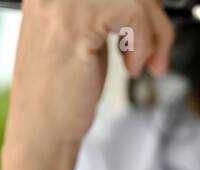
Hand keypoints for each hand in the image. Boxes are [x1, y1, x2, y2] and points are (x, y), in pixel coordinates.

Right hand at [0, 0, 174, 169]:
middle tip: (157, 52)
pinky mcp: (73, 25)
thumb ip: (112, 13)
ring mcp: (60, 3)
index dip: (144, 6)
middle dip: (156, 17)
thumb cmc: (64, 88)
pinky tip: (131, 66)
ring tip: (145, 61)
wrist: (42, 126)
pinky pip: (131, 12)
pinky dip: (144, 42)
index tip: (152, 32)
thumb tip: (151, 4)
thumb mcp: (91, 35)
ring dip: (155, 32)